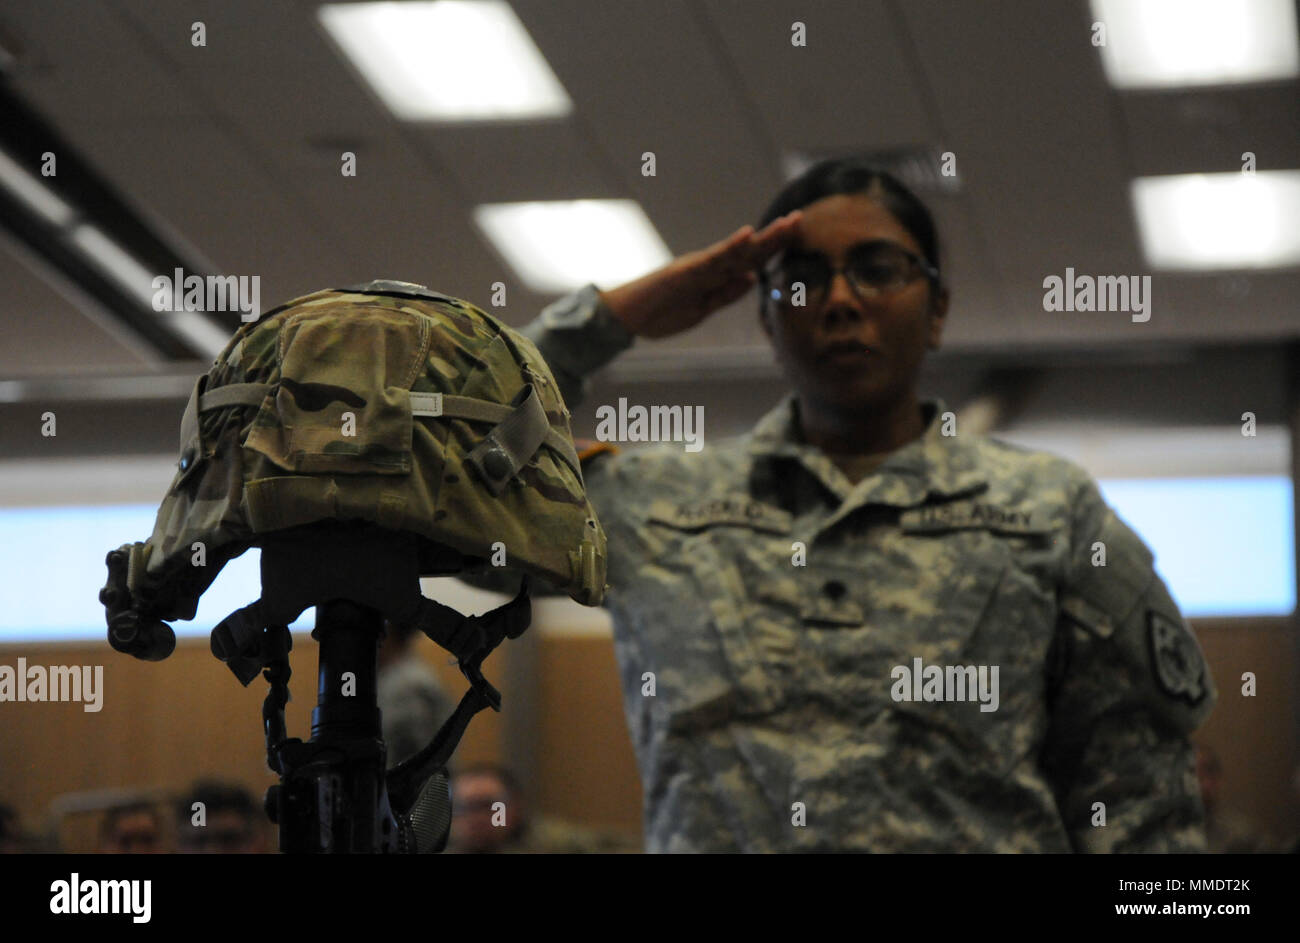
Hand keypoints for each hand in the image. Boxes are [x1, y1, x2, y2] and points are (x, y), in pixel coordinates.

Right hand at [599, 211, 801, 338]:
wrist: (626, 318)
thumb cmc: (660, 314)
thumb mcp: (702, 310)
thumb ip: (726, 294)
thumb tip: (752, 278)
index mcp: (714, 277)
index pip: (750, 260)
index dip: (773, 247)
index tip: (796, 233)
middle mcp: (709, 266)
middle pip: (748, 250)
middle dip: (775, 236)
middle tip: (800, 218)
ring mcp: (697, 267)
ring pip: (737, 251)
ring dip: (762, 238)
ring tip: (786, 224)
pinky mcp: (683, 271)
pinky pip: (712, 259)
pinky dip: (730, 247)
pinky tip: (748, 235)